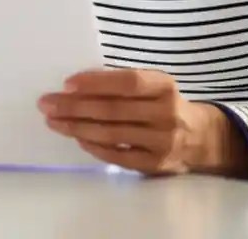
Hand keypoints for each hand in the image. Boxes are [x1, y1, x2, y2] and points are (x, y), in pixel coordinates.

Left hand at [38, 68, 247, 177]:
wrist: (201, 138)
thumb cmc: (164, 104)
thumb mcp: (154, 86)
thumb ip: (124, 84)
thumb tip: (75, 86)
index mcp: (164, 86)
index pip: (128, 82)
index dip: (96, 83)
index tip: (66, 84)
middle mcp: (166, 113)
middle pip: (113, 110)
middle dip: (74, 106)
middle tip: (46, 103)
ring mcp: (162, 141)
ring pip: (111, 134)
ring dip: (77, 127)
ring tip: (53, 121)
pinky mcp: (155, 164)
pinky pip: (117, 155)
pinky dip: (94, 146)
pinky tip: (77, 137)